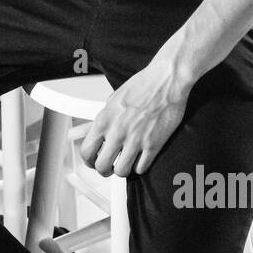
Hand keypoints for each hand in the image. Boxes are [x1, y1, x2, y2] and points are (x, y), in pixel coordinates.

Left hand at [79, 59, 191, 176]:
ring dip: (122, 170)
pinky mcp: (153, 145)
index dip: (88, 160)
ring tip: (125, 164)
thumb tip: (98, 131)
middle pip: (101, 166)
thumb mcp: (113, 99)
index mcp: (104, 120)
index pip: (86, 151)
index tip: (92, 161)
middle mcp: (117, 132)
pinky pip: (141, 168)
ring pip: (121, 171)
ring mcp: (135, 140)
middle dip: (103, 169)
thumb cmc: (143, 85)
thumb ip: (105, 118)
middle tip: (108, 167)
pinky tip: (140, 159)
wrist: (166, 81)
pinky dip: (140, 167)